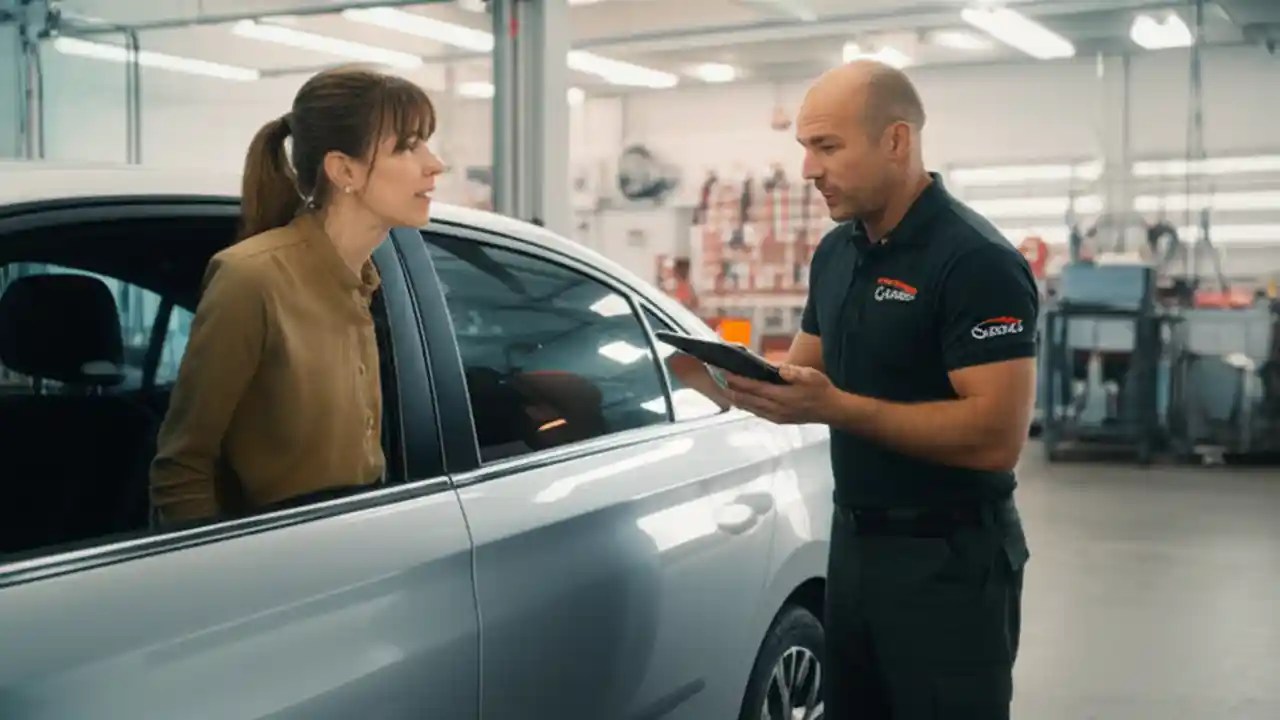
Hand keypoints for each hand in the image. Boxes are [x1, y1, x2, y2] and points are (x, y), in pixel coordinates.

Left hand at [724, 364, 838, 424]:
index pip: (754, 388)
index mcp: (782, 397)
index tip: (725, 374)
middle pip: (747, 400)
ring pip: (750, 408)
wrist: (832, 410)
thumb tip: (777, 369)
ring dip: (736, 399)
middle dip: (731, 390)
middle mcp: (776, 409)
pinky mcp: (779, 420)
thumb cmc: (821, 390)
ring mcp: (776, 417)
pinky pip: (757, 413)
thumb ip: (793, 372)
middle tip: (717, 380)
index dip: (738, 381)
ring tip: (723, 389)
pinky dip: (746, 406)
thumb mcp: (810, 375)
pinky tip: (740, 401)